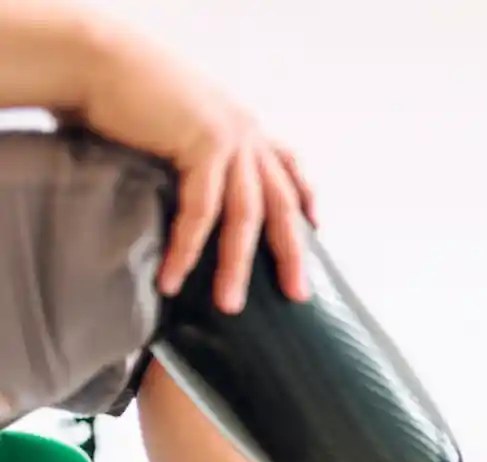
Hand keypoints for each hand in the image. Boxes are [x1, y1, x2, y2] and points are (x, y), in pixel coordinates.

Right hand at [74, 23, 314, 313]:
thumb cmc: (127, 92)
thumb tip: (191, 189)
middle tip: (298, 295)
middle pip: (282, 204)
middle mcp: (246, 133)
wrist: (97, 59)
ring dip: (236, 266)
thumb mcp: (177, 122)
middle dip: (292, 253)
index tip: (317, 226)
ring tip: (230, 305)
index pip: (288, 167)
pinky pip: (201, 211)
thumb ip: (196, 154)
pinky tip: (173, 278)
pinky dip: (187, 249)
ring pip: (246, 216)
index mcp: (244, 127)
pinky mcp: (202, 146)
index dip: (306, 197)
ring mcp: (229, 139)